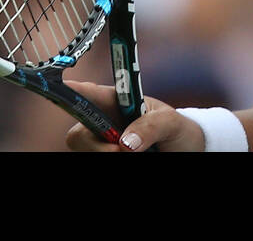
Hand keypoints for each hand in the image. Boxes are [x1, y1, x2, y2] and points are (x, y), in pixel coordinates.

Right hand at [64, 80, 205, 151]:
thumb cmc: (176, 131)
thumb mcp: (171, 122)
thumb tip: (125, 143)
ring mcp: (102, 146)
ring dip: (105, 154)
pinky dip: (107, 159)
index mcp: (116, 103)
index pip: (89, 93)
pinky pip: (94, 161)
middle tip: (119, 151)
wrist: (185, 150)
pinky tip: (132, 157)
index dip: (73, 91)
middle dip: (93, 144)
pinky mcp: (103, 158)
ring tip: (136, 154)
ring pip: (86, 153)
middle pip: (77, 134)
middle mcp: (103, 125)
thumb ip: (150, 126)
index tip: (66, 89)